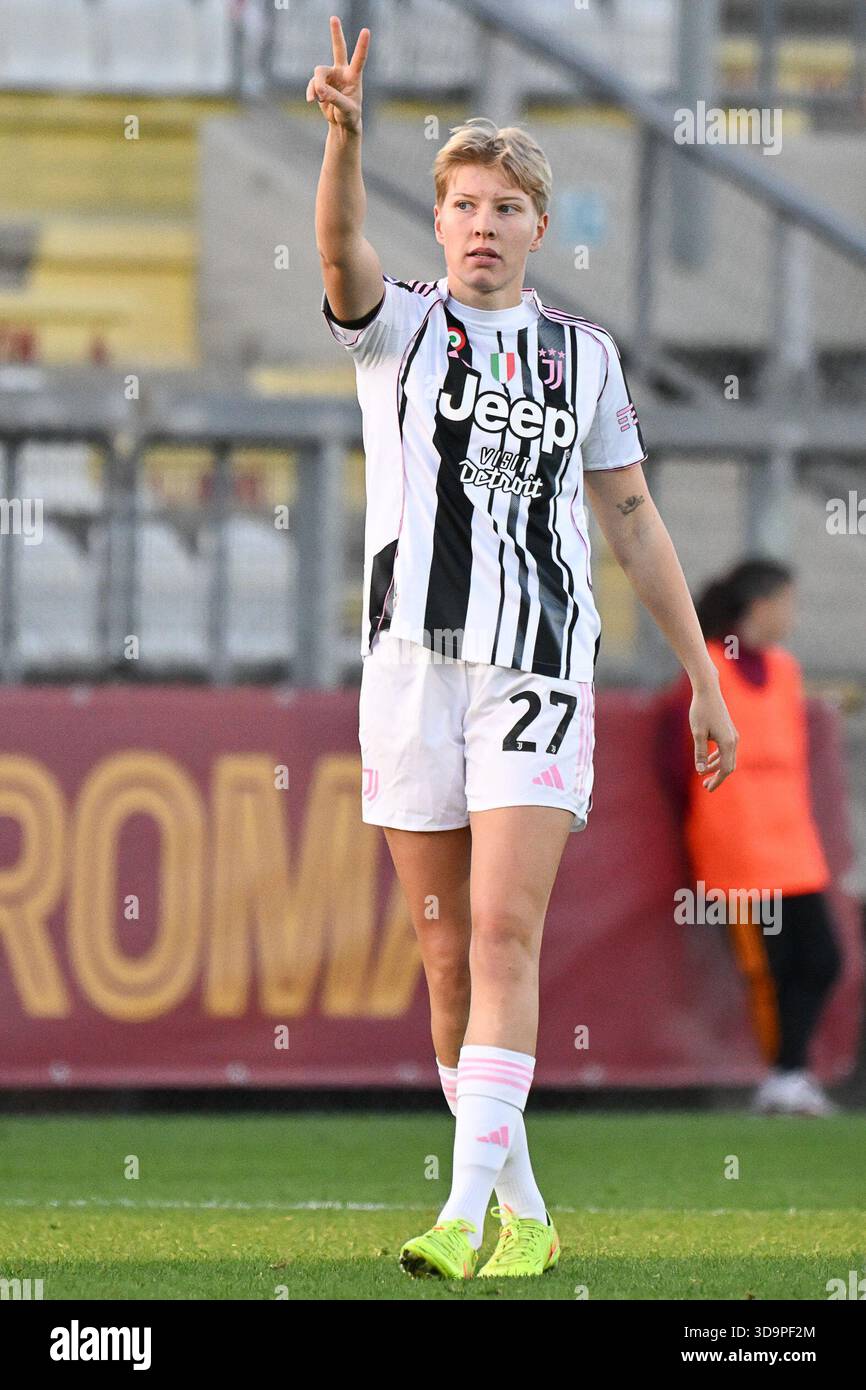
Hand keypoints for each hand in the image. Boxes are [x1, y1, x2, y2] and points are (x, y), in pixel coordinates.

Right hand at [305, 15, 368, 134]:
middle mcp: (342, 72)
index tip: (366, 30)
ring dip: (317, 85)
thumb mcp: (346, 109)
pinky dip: (311, 92)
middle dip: (336, 34)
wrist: (342, 123)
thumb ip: (334, 98)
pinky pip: (312, 84)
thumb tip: (319, 90)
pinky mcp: (320, 83)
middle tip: (334, 18)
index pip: (359, 59)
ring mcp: (330, 76)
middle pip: (338, 49)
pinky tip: (310, 100)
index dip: (362, 45)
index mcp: (354, 76)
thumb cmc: (350, 115)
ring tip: (319, 98)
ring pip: (319, 72)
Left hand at [689, 678, 737, 791]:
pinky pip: (725, 750)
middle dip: (718, 777)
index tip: (707, 789)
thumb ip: (700, 753)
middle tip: (705, 786)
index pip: (726, 769)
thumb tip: (700, 771)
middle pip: (729, 765)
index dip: (717, 780)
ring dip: (717, 768)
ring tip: (704, 776)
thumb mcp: (697, 733)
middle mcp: (734, 740)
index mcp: (728, 743)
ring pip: (727, 758)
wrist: (708, 690)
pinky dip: (717, 758)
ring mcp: (732, 735)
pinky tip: (707, 762)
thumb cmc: (701, 710)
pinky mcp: (728, 731)